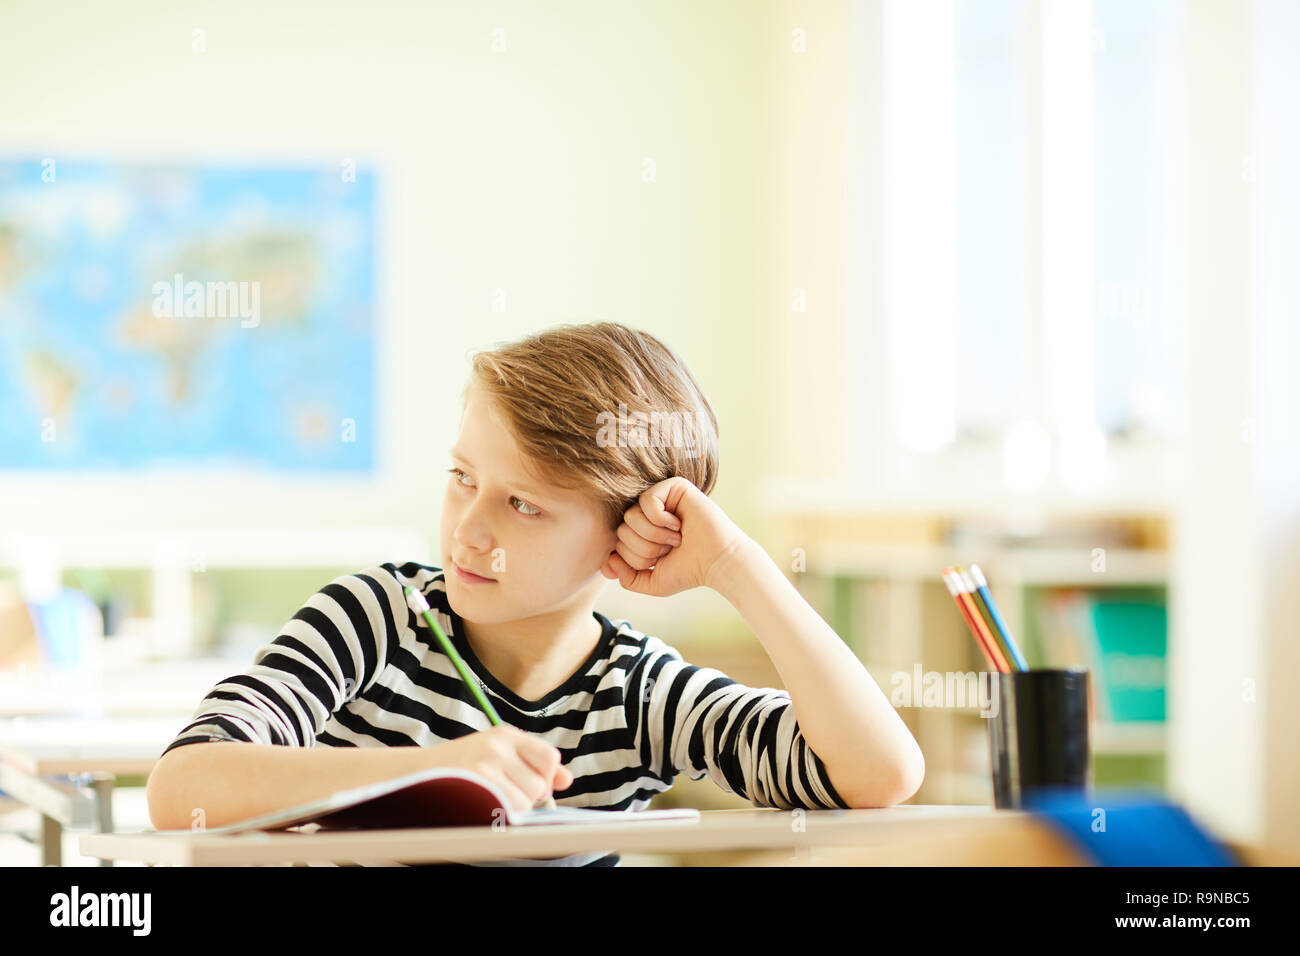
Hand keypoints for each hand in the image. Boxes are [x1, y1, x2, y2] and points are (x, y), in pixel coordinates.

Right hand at [433, 725, 571, 811]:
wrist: (413, 775)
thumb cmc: (462, 768)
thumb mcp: (498, 755)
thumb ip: (533, 764)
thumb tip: (566, 780)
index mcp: (505, 735)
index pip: (549, 756)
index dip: (546, 776)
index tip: (531, 784)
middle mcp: (497, 746)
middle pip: (540, 784)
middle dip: (528, 796)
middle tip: (502, 793)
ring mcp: (484, 765)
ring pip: (526, 801)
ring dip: (513, 809)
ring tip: (489, 799)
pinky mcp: (473, 786)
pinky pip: (507, 811)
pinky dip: (501, 816)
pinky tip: (484, 807)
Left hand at [599, 475, 749, 597]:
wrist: (717, 562)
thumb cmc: (688, 570)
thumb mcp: (651, 582)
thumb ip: (626, 577)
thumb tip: (609, 560)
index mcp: (642, 532)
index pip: (617, 542)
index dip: (634, 559)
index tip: (660, 561)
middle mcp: (649, 514)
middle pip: (622, 529)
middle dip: (645, 548)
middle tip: (670, 549)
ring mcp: (661, 499)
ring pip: (631, 516)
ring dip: (654, 535)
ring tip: (675, 538)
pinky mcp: (673, 487)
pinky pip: (647, 500)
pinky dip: (661, 519)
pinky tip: (678, 524)